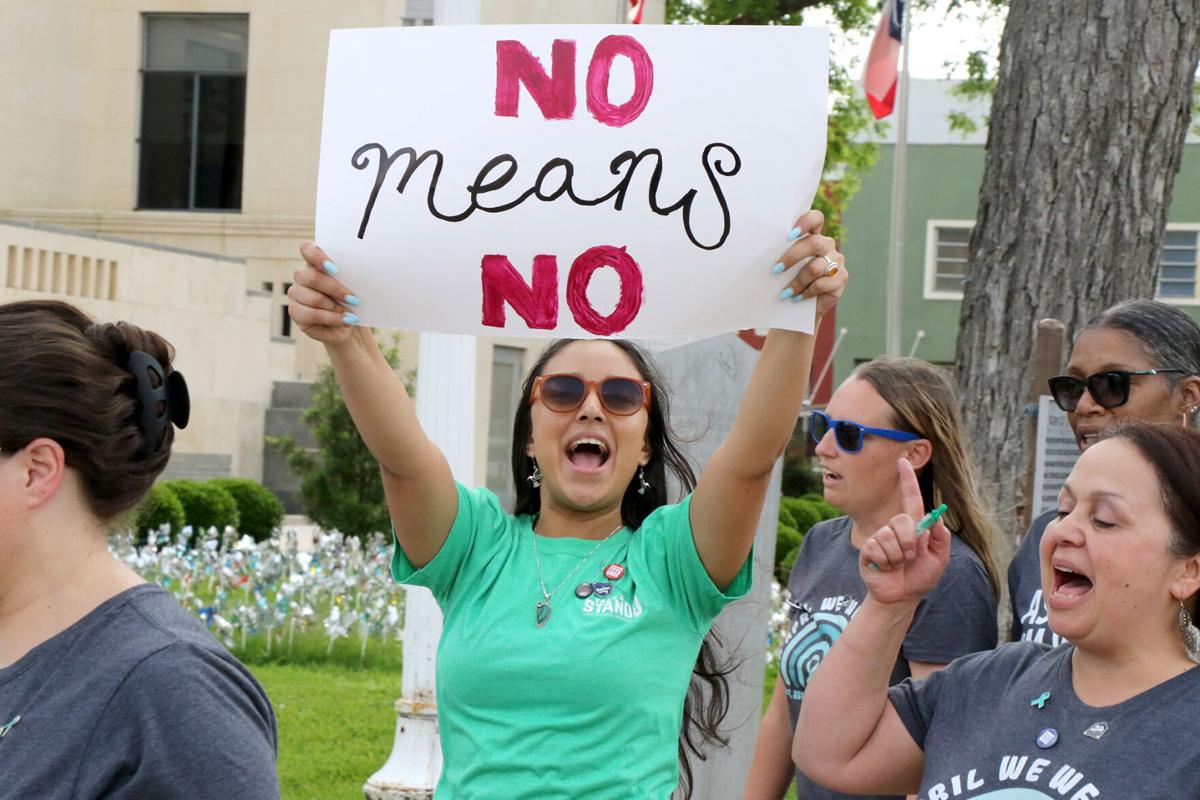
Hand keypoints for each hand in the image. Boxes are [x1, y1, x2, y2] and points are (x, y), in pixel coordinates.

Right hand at [290, 242, 360, 346]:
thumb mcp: (355, 286)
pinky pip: (312, 314)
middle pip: (312, 277)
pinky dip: (332, 318)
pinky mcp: (295, 312)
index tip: (334, 269)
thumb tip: (360, 272)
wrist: (350, 324)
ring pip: (314, 298)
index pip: (307, 249)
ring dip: (335, 307)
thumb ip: (351, 276)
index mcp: (315, 263)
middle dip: (335, 289)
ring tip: (351, 314)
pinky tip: (345, 320)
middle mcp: (302, 276)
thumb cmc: (353, 300)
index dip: (317, 256)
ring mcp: (296, 293)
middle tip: (354, 299)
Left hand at [773, 209, 846, 318]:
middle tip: (776, 270)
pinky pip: (822, 283)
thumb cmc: (786, 282)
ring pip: (816, 267)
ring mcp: (836, 261)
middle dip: (792, 256)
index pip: (815, 219)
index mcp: (812, 235)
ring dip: (797, 281)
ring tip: (784, 292)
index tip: (789, 235)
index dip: (805, 222)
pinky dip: (806, 292)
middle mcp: (826, 245)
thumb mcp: (782, 266)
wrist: (800, 308)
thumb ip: (779, 255)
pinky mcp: (841, 278)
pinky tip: (797, 298)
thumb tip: (763, 254)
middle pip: (814, 243)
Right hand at [859, 458, 950, 604]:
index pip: (910, 499)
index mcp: (913, 527)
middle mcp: (895, 528)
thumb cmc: (921, 577)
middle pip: (901, 521)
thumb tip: (935, 515)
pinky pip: (877, 548)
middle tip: (911, 557)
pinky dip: (885, 562)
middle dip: (909, 542)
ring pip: (889, 537)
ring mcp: (880, 538)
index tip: (903, 461)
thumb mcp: (940, 558)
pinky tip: (885, 567)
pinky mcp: (868, 550)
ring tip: (897, 565)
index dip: (907, 480)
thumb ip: (941, 537)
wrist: (901, 597)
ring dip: (898, 556)